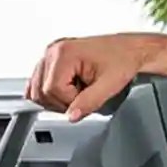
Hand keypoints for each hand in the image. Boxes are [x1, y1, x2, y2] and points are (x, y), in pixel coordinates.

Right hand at [26, 34, 149, 121]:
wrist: (130, 50)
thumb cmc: (123, 60)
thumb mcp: (109, 85)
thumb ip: (89, 102)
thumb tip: (71, 116)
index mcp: (64, 52)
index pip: (52, 89)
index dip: (69, 101)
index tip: (86, 98)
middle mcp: (53, 51)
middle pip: (41, 91)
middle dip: (62, 101)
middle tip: (83, 96)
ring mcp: (50, 54)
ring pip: (36, 90)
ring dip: (57, 98)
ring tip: (78, 90)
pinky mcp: (52, 60)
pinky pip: (39, 83)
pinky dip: (51, 93)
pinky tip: (69, 90)